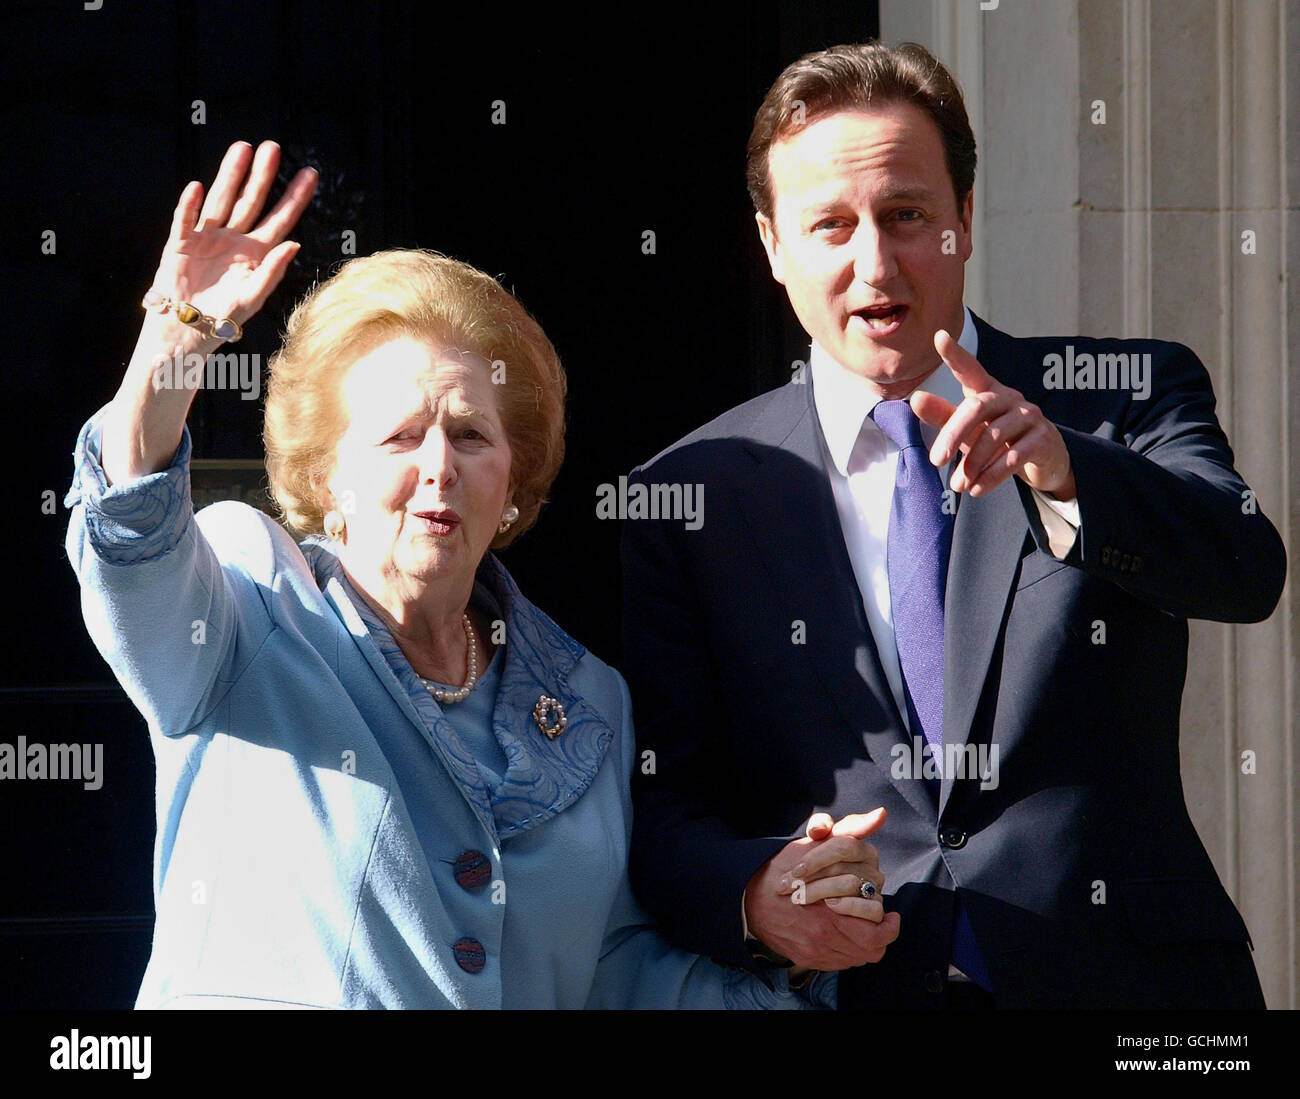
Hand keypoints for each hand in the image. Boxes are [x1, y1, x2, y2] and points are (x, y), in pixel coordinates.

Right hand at [148, 140, 317, 352]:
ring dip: (230, 175)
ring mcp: (208, 237)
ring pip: (222, 200)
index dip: (295, 196)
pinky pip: (186, 220)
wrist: (188, 331)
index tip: (309, 173)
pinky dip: (190, 205)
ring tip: (241, 149)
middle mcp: (234, 239)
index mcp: (256, 252)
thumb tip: (295, 244)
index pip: (280, 218)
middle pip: (251, 200)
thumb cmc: (224, 318)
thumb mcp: (253, 297)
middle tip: (272, 147)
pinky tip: (197, 187)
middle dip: (262, 175)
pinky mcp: (181, 243)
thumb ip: (273, 271)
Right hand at [744, 808, 899, 971]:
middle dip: (880, 935)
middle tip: (882, 924)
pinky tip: (846, 939)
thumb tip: (880, 815)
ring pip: (859, 957)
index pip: (877, 923)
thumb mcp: (816, 843)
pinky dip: (849, 953)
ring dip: (867, 945)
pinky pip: (842, 964)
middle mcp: (826, 929)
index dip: (888, 923)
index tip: (892, 915)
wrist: (748, 896)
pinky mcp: (808, 958)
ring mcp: (817, 947)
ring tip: (866, 931)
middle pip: (871, 944)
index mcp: (833, 902)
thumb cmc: (783, 867)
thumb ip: (851, 831)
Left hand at [911, 329, 1075, 500]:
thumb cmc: (997, 438)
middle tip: (936, 461)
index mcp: (988, 391)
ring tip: (956, 485)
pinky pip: (1014, 456)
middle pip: (977, 407)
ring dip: (972, 463)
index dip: (955, 355)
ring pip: (995, 435)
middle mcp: (1010, 397)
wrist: (1042, 460)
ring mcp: (1030, 416)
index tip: (939, 337)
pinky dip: (992, 475)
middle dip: (953, 434)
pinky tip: (976, 489)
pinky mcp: (1043, 439)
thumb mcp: (968, 430)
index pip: (970, 369)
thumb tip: (916, 398)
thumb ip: (943, 416)